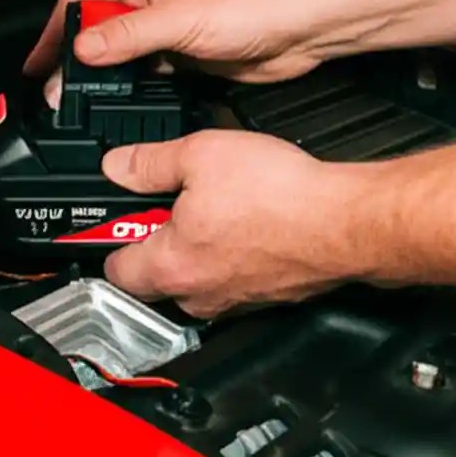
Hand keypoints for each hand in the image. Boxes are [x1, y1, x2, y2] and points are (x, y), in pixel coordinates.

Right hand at [24, 0, 368, 87]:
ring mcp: (171, 28)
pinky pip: (149, 73)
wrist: (307, 23)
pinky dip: (132, 89)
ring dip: (103, 78)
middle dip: (74, 60)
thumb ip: (129, 35)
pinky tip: (123, 105)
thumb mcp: (182, 17)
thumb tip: (83, 49)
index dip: (55, 32)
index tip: (37, 65)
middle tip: (55, 94)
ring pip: (122, 54)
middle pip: (98, 29)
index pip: (81, 0)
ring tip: (80, 104)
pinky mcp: (190, 54)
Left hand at [100, 130, 368, 317]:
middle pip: (154, 277)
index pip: (112, 270)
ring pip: (197, 279)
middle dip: (157, 242)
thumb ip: (149, 163)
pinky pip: (235, 280)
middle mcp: (198, 296)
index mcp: (168, 267)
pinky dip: (235, 255)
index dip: (110, 238)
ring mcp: (235, 302)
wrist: (344, 222)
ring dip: (199, 248)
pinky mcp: (268, 298)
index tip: (117, 216)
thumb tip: (119, 165)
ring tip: (219, 207)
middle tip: (173, 203)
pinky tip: (252, 221)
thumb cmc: (279, 195)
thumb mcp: (200, 154)